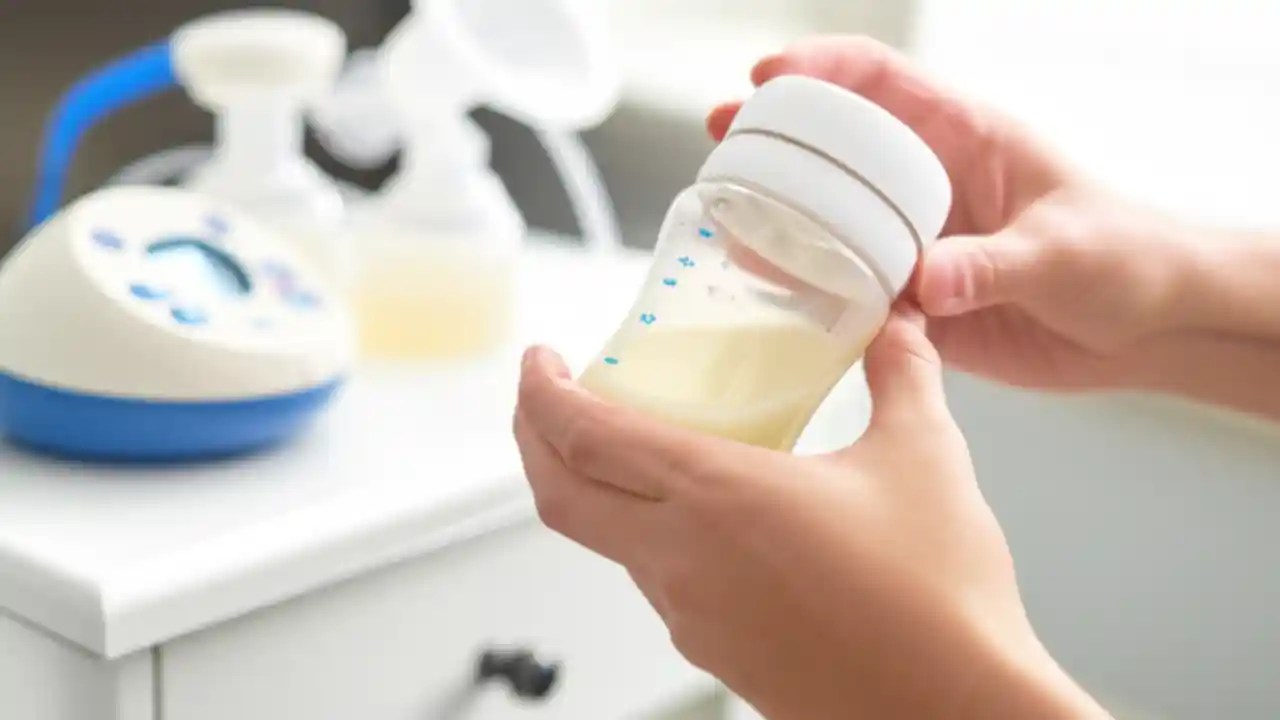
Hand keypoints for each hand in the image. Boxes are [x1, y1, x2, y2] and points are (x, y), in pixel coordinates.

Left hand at [514, 308, 1105, 718]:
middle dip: (534, 439)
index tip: (539, 360)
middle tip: (546, 399)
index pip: (584, 436)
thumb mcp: (924, 457)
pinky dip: (650, 537)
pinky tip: (704, 518)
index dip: (541, 392)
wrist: (955, 713)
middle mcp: (682, 560)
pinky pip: (658, 583)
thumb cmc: (939, 600)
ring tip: (639, 447)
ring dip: (599, 490)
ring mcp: (690, 616)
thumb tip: (898, 324)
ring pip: (610, 542)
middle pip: (561, 496)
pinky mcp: (714, 654)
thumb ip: (902, 374)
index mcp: (716, 497)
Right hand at [709, 37, 1279, 417]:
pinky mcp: (913, 298)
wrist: (1145, 329)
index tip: (767, 76)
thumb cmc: (1124, 258)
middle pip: (836, 142)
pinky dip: (806, 285)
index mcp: (965, 136)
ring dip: (777, 210)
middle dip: (774, 134)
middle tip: (721, 140)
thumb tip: (925, 281)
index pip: (881, 79)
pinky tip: (766, 286)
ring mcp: (915, 239)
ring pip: (831, 215)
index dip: (821, 66)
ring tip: (723, 216)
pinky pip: (848, 285)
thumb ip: (993, 264)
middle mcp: (928, 182)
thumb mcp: (1065, 251)